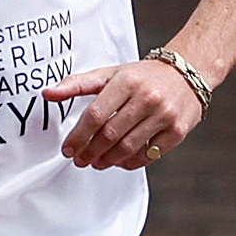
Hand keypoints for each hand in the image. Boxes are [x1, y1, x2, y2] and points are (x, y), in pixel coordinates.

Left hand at [43, 58, 203, 170]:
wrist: (187, 73)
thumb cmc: (143, 76)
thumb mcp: (110, 74)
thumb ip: (77, 84)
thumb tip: (48, 94)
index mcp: (127, 82)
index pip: (95, 115)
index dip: (78, 136)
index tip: (68, 149)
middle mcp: (147, 98)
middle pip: (110, 135)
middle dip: (90, 152)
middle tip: (80, 160)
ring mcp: (164, 115)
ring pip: (128, 147)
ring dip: (107, 160)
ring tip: (96, 162)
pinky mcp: (177, 130)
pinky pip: (149, 155)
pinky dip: (130, 162)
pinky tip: (119, 161)